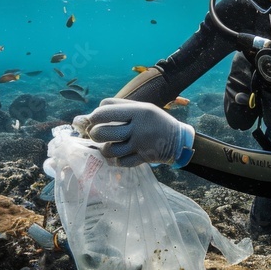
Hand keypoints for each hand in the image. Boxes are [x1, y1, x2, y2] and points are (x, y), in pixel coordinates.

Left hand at [76, 98, 194, 166]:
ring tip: (108, 146)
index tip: (92, 120)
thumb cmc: (155, 120)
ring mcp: (140, 145)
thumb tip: (93, 112)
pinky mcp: (143, 159)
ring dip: (105, 149)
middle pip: (102, 133)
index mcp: (137, 111)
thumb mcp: (141, 107)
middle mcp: (138, 128)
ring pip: (109, 150)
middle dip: (94, 134)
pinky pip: (121, 162)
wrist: (178, 140)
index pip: (104, 113)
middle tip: (95, 134)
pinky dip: (117, 160)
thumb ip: (118, 106)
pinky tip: (120, 155)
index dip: (93, 117)